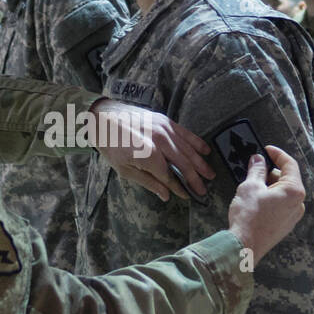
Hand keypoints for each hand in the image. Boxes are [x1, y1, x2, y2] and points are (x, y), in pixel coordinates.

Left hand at [91, 98, 214, 201]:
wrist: (103, 118)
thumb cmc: (111, 146)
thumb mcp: (124, 169)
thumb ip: (148, 182)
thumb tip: (166, 195)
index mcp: (148, 155)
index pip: (169, 176)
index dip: (179, 187)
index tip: (186, 196)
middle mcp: (159, 140)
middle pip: (183, 163)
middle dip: (194, 179)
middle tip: (203, 190)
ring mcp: (164, 128)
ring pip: (188, 149)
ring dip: (200, 163)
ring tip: (210, 175)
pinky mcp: (165, 120)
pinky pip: (185, 133)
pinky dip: (196, 143)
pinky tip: (206, 152)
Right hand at [227, 145, 305, 262]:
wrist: (244, 246)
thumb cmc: (249, 216)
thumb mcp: (250, 186)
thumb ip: (256, 170)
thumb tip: (258, 160)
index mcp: (294, 191)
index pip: (290, 164)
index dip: (277, 154)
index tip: (266, 149)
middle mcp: (298, 203)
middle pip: (287, 179)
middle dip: (271, 171)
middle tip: (254, 167)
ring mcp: (293, 216)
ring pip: (283, 193)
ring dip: (270, 185)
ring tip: (252, 184)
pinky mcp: (285, 226)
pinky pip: (280, 205)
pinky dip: (271, 198)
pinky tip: (256, 199)